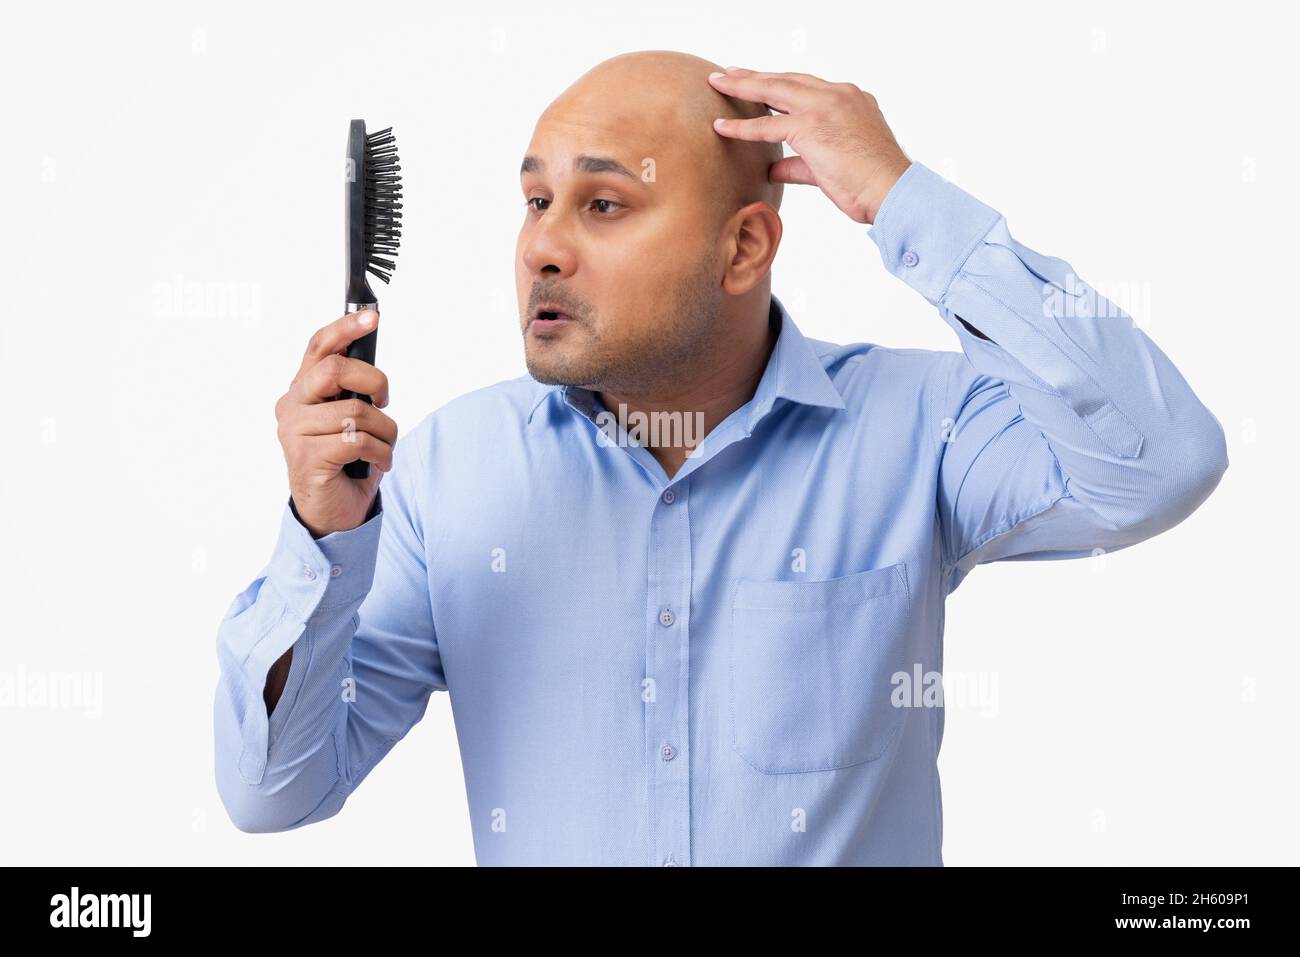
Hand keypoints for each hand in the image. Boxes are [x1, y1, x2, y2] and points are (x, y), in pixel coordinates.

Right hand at [276, 309, 397, 537]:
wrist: (332, 511)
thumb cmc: (345, 461)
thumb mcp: (350, 419)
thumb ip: (353, 391)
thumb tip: (374, 364)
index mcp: (302, 390)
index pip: (318, 347)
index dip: (345, 329)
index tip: (372, 317)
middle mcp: (292, 406)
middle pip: (334, 370)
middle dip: (374, 381)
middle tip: (385, 401)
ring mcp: (295, 432)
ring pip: (355, 412)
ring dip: (385, 431)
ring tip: (384, 447)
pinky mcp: (307, 458)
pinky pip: (358, 442)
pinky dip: (381, 453)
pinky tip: (379, 464)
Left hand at [708, 67, 910, 224]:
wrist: (891, 190)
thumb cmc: (870, 184)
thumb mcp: (832, 167)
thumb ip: (800, 164)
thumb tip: (774, 168)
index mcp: (850, 100)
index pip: (808, 86)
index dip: (781, 84)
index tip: (762, 80)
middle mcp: (838, 95)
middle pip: (787, 80)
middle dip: (756, 75)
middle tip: (730, 71)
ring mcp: (824, 107)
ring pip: (774, 90)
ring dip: (743, 85)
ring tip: (718, 82)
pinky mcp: (810, 126)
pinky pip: (767, 125)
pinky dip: (742, 126)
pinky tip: (720, 125)